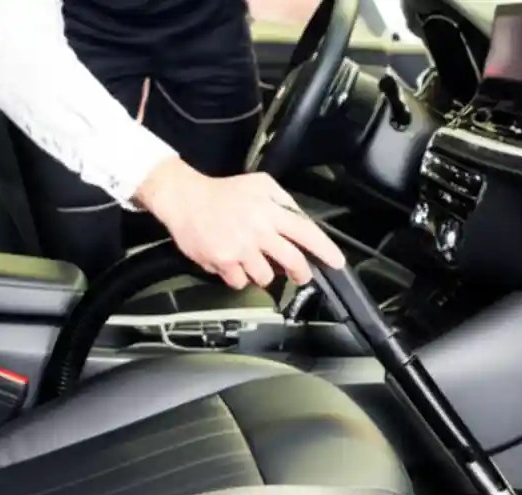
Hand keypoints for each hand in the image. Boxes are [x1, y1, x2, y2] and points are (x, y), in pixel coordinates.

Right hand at [134, 157, 345, 289]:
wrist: (185, 199)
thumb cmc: (222, 192)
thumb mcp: (260, 184)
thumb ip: (283, 202)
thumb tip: (302, 221)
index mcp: (271, 211)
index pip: (306, 232)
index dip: (325, 250)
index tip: (337, 262)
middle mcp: (259, 231)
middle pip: (292, 262)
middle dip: (301, 273)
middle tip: (301, 275)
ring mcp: (241, 249)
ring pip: (266, 277)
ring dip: (263, 273)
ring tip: (251, 259)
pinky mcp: (224, 262)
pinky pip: (240, 282)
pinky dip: (238, 276)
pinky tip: (231, 262)